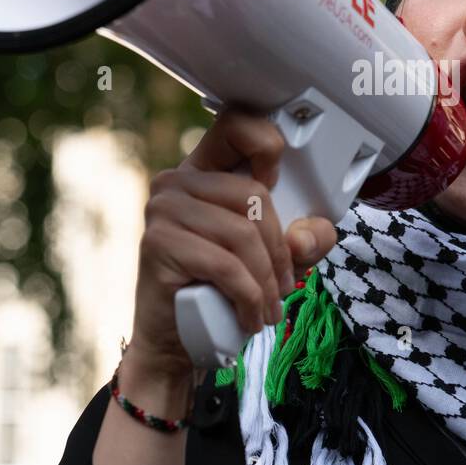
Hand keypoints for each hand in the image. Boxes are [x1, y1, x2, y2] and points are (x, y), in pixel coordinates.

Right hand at [129, 105, 337, 375]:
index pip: (234, 124)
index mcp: (205, 170)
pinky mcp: (158, 243)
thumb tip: (307, 236)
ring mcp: (163, 208)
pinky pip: (224, 265)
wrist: (175, 340)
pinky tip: (251, 318)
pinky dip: (249, 297)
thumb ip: (306, 241)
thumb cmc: (224, 290)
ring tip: (268, 311)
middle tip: (284, 289)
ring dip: (267, 282)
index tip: (277, 181)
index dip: (264, 142)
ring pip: (242, 234)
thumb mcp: (278, 259)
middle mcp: (178, 181)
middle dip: (279, 250)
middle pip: (253, 195)